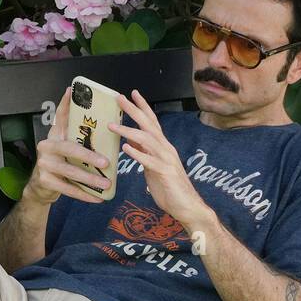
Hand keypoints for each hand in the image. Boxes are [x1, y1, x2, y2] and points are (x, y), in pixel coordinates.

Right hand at [23, 85, 113, 205]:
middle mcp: (46, 147)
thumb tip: (101, 120)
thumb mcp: (64, 146)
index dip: (65, 103)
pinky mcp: (45, 181)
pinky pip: (68, 189)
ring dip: (90, 179)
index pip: (59, 116)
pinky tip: (97, 198)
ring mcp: (44, 164)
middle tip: (106, 162)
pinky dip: (84, 194)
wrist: (40, 188)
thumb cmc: (59, 163)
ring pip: (70, 171)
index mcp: (54, 135)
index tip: (71, 90)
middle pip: (69, 149)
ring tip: (106, 184)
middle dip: (89, 156)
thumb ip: (76, 134)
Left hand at [109, 88, 209, 230]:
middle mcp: (166, 149)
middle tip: (119, 98)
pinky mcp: (165, 173)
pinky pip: (150, 161)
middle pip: (148, 125)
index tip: (132, 93)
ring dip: (129, 131)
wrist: (187, 207)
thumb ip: (144, 155)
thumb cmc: (170, 189)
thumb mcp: (152, 169)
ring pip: (147, 140)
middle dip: (133, 110)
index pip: (152, 122)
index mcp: (162, 147)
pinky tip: (126, 148)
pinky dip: (138, 153)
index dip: (142, 107)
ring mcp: (166, 160)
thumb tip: (131, 144)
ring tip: (112, 126)